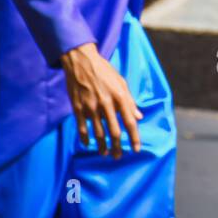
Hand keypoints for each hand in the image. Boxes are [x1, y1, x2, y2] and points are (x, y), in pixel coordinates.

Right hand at [60, 42, 142, 158]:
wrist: (81, 62)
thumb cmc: (104, 71)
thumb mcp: (121, 82)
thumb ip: (130, 101)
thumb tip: (139, 116)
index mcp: (120, 96)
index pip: (130, 122)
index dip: (134, 137)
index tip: (136, 149)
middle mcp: (106, 103)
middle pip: (114, 131)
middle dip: (117, 146)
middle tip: (118, 156)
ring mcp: (91, 107)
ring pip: (98, 133)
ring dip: (102, 146)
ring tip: (104, 153)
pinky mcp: (77, 108)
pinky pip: (82, 128)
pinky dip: (85, 138)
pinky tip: (88, 144)